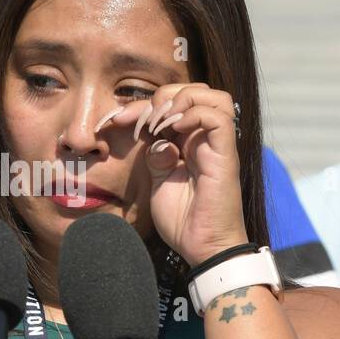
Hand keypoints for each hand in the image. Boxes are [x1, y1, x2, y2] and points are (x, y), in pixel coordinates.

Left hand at [103, 84, 248, 266]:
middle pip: (195, 91)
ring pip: (212, 96)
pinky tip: (172, 130)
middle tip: (139, 121)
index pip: (172, 104)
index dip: (141, 105)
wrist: (203, 248)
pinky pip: (218, 117)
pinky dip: (193, 114)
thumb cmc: (183, 220)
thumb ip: (155, 156)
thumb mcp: (159, 181)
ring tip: (159, 122)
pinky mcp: (226, 155)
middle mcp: (205, 139)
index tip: (113, 120)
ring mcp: (218, 145)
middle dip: (162, 96)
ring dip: (181, 100)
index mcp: (189, 143)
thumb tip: (154, 139)